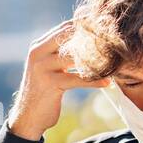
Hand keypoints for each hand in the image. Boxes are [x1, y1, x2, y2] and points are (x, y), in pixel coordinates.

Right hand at [7, 20, 107, 139]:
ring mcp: (43, 67)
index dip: (85, 25)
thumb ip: (60, 53)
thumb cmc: (43, 91)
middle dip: (92, 39)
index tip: (104, 27)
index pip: (65, 28)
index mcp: (39, 46)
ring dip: (96, 59)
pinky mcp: (50, 83)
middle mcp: (38, 53)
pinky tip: (107, 82)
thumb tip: (85, 41)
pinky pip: (78, 78)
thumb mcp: (48, 68)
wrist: (28, 117)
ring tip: (114, 62)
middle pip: (70, 37)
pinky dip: (94, 80)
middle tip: (113, 42)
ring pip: (75, 57)